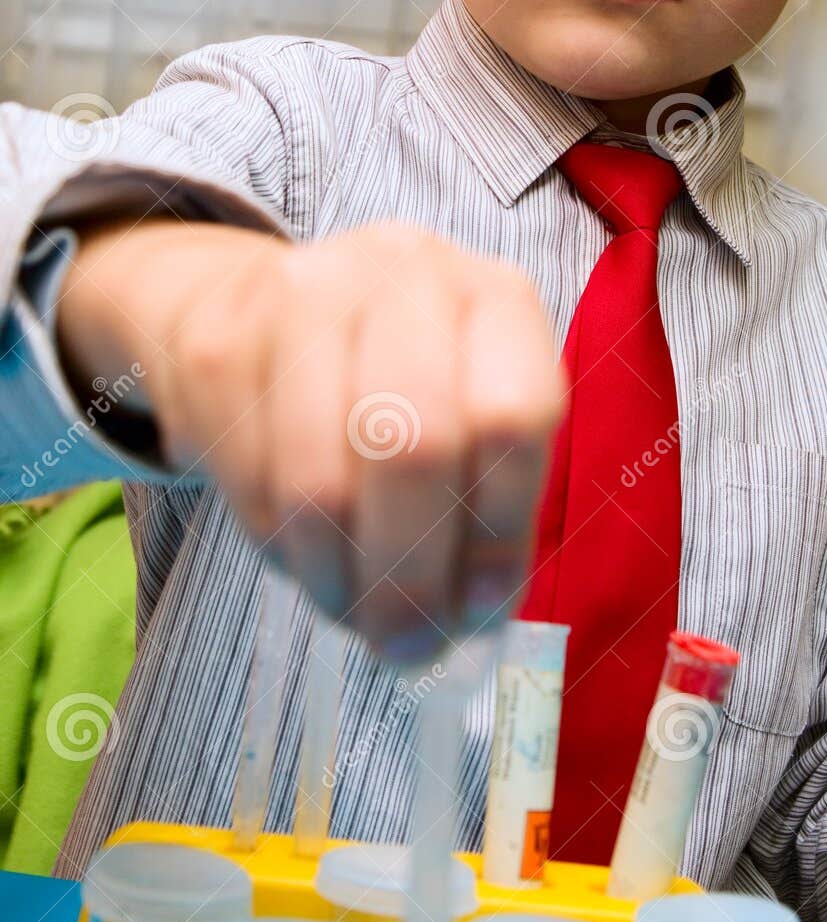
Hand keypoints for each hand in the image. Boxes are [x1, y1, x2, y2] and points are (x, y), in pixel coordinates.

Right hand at [58, 218, 564, 663]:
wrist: (261, 304)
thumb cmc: (398, 384)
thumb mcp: (473, 421)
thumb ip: (490, 513)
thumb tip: (473, 616)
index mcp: (496, 298)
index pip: (512, 418)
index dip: (499, 529)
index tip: (481, 604)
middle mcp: (405, 276)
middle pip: (414, 448)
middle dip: (412, 576)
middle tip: (407, 645)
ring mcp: (303, 297)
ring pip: (320, 483)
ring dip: (339, 579)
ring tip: (356, 611)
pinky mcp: (219, 342)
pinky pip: (249, 485)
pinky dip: (281, 549)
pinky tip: (304, 551)